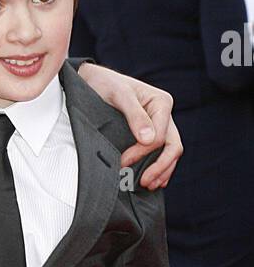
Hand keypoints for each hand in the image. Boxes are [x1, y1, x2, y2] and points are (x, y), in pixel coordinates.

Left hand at [77, 63, 181, 188]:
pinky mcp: (151, 131)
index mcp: (162, 103)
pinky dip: (159, 167)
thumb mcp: (119, 95)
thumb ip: (135, 116)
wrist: (94, 80)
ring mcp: (160, 124)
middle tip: (145, 183)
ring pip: (170, 152)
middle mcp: (164, 114)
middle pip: (172, 146)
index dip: (143, 153)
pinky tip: (153, 179)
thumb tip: (149, 140)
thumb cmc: (106, 84)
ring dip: (162, 170)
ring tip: (149, 185)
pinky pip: (162, 152)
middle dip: (161, 167)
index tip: (123, 162)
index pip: (160, 136)